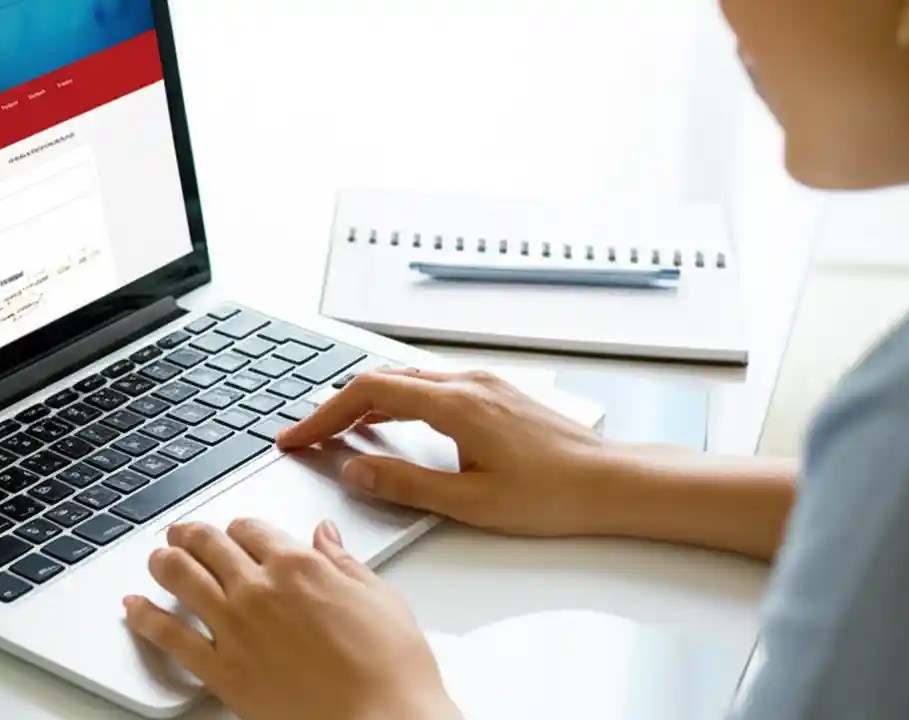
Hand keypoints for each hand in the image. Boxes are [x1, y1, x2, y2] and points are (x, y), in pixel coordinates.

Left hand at [124, 519, 460, 719]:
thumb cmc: (389, 669)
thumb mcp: (379, 597)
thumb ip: (343, 562)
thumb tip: (326, 537)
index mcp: (299, 565)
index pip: (252, 529)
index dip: (241, 527)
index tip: (238, 532)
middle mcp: (259, 589)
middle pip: (209, 545)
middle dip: (192, 534)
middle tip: (184, 533)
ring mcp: (235, 628)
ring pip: (180, 577)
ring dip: (164, 562)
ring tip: (157, 558)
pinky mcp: (221, 670)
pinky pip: (169, 637)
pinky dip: (144, 617)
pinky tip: (133, 607)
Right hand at [277, 369, 652, 536]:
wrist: (611, 481)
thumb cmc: (553, 495)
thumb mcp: (470, 502)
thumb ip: (405, 484)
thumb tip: (355, 472)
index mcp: (455, 405)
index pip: (368, 393)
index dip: (323, 414)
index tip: (296, 436)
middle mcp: (466, 384)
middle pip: (382, 380)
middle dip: (337, 408)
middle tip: (307, 438)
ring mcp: (483, 385)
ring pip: (407, 381)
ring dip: (366, 404)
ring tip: (338, 434)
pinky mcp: (496, 394)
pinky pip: (431, 387)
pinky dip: (397, 402)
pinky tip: (392, 425)